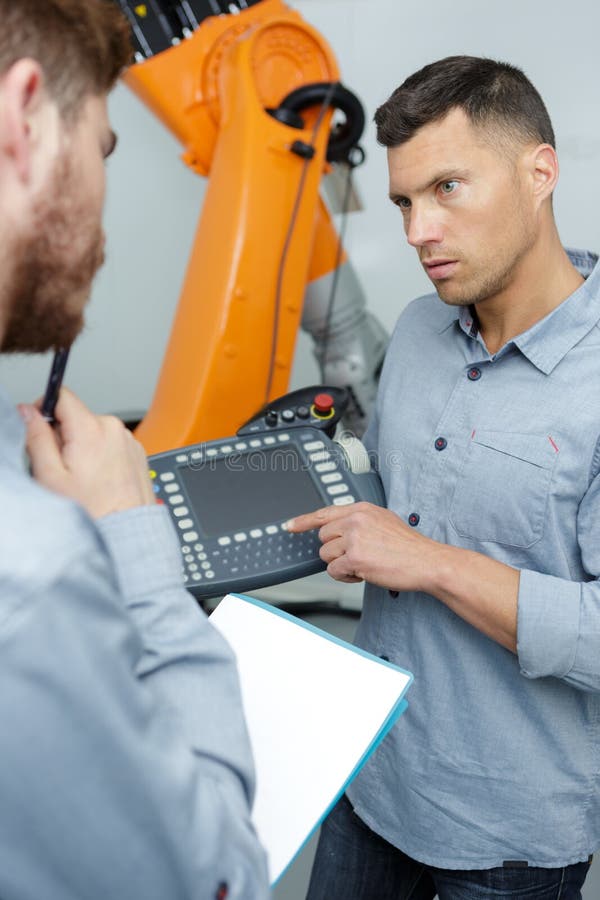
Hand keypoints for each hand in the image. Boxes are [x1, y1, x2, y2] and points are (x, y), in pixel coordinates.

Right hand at [20, 388, 155, 518]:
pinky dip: (101, 457)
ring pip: (93, 432)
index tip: (40, 429)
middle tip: (63, 468)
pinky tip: (100, 480)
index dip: (45, 409)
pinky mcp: (137, 453)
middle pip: (77, 417)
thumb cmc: (93, 511)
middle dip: (64, 437)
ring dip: (83, 448)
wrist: (127, 533)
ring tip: (84, 478)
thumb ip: (36, 437)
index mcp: (92, 428)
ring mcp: (129, 441)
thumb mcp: (50, 476)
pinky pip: (110, 445)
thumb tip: (27, 411)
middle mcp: (114, 429)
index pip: (62, 395)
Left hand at [287, 502, 439, 591]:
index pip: (324, 513)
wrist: (426, 562)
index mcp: (361, 509)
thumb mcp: (383, 522)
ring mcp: (354, 538)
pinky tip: (365, 573)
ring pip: (326, 556)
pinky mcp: (354, 558)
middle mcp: (355, 520)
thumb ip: (359, 522)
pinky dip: (347, 577)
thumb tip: (338, 531)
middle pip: (323, 538)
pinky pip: (334, 571)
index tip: (290, 526)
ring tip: (365, 564)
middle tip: (357, 556)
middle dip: (335, 551)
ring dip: (341, 565)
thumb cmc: (408, 547)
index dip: (303, 521)